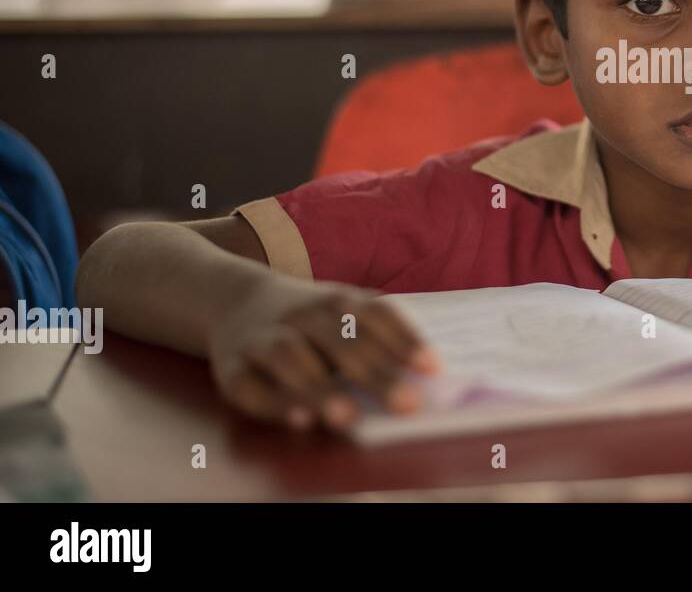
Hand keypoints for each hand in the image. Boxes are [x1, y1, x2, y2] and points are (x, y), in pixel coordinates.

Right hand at [209, 278, 436, 431]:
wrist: (236, 299)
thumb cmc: (309, 316)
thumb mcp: (343, 309)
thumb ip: (380, 332)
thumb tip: (428, 369)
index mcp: (334, 299)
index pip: (374, 315)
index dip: (403, 340)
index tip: (433, 368)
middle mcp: (299, 315)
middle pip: (338, 341)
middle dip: (374, 373)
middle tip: (406, 403)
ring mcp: (262, 339)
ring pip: (289, 357)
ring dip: (318, 388)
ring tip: (348, 416)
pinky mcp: (231, 370)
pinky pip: (250, 387)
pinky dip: (274, 403)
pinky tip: (300, 419)